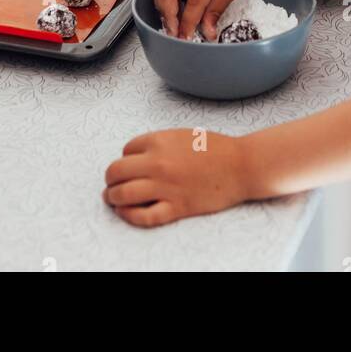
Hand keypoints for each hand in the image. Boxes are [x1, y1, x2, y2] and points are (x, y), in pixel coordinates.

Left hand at [103, 129, 249, 226]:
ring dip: (113, 198)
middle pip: (116, 172)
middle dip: (111, 179)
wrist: (240, 166)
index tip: (131, 165)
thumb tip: (136, 157)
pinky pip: (143, 216)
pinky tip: (125, 212)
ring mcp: (165, 187)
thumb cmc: (214, 148)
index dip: (126, 159)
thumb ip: (158, 143)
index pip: (126, 151)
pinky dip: (129, 216)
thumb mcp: (181, 135)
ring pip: (123, 194)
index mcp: (159, 141)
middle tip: (112, 184)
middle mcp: (157, 163)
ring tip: (113, 199)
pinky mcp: (176, 207)